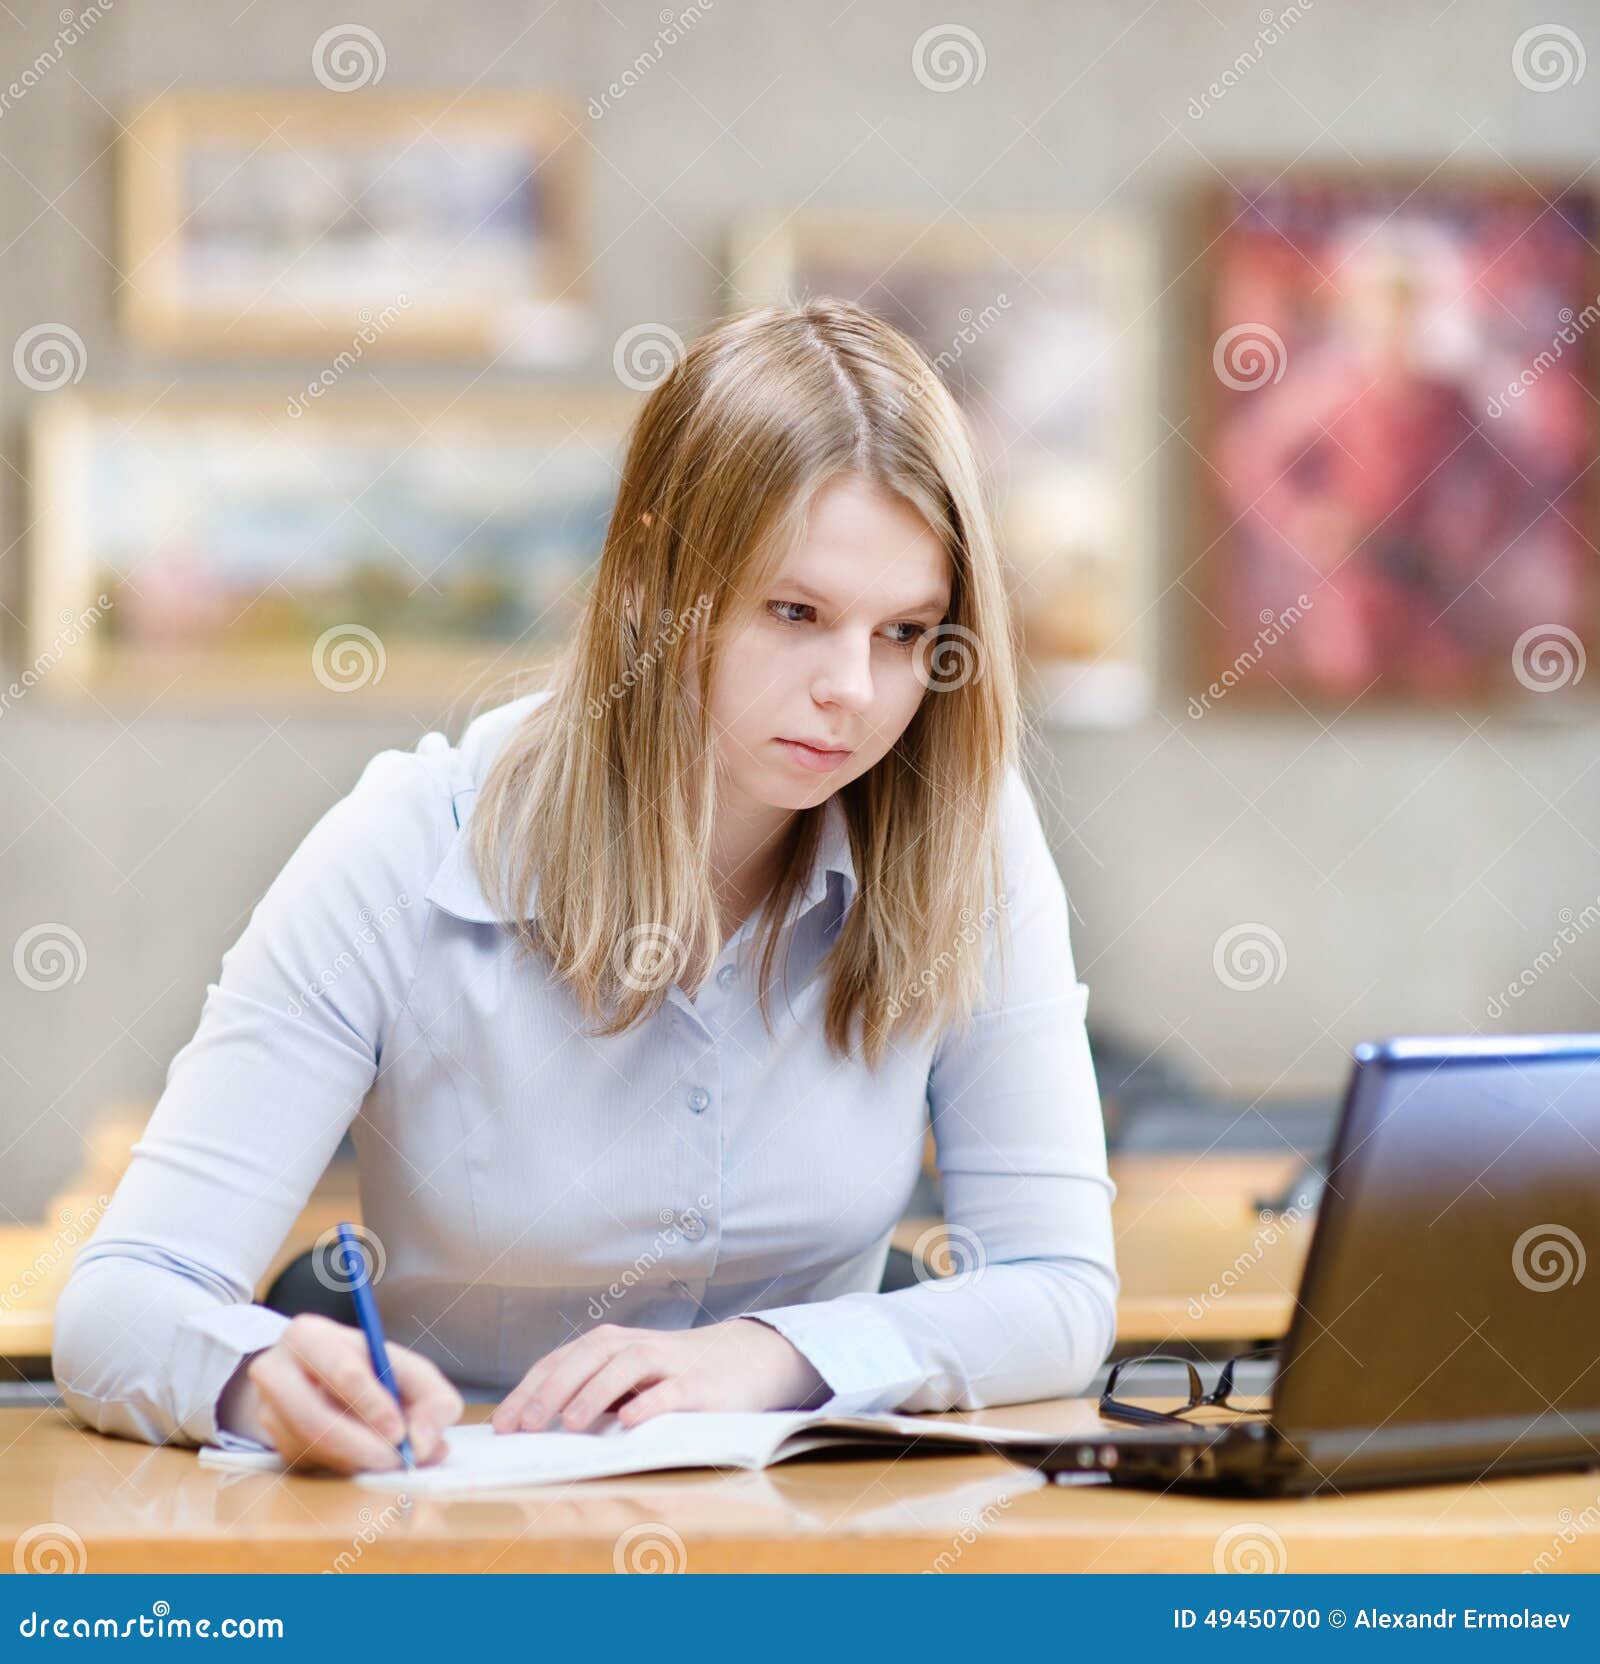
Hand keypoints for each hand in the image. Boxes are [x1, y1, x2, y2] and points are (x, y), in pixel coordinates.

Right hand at [218, 1313, 464, 1474]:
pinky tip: (366, 1459)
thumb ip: (432, 1398)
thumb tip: (425, 1444)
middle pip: (317, 1420)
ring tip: (390, 1460)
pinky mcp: (272, 1446)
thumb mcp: (407, 1369)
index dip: (375, 1406)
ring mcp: (267, 1413)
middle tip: (398, 1460)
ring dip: (358, 1462)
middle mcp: (276, 1372)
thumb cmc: (372, 1370)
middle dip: (365, 1446)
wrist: (320, 1380)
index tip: (400, 1432)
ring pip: (314, 1450)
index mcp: (309, 1335)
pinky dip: (346, 1469)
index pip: (343, 1372)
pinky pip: (311, 1467)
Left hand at [490, 1318, 828, 1433]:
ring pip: (627, 1365)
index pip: (561, 1361)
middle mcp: (635, 1347)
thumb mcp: (624, 1380)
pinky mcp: (700, 1385)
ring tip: (570, 1423)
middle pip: (588, 1356)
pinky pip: (673, 1390)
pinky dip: (651, 1402)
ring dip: (595, 1392)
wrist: (741, 1360)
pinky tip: (630, 1420)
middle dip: (552, 1389)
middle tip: (525, 1425)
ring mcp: (669, 1363)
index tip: (503, 1424)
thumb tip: (532, 1423)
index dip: (530, 1390)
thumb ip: (587, 1392)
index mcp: (610, 1346)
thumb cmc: (670, 1376)